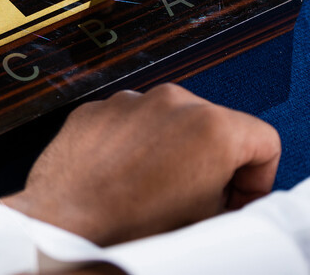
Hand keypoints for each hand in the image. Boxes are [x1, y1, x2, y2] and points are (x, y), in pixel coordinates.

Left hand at [2, 84, 279, 245]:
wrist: (65, 223)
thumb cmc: (128, 225)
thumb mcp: (206, 217)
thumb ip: (227, 194)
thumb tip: (224, 191)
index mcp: (212, 127)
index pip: (261, 140)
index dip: (252, 178)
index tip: (235, 196)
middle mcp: (171, 103)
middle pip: (214, 125)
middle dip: (208, 160)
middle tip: (193, 197)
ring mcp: (129, 101)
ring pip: (167, 120)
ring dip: (167, 148)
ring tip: (149, 188)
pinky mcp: (95, 108)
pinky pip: (127, 121)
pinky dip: (129, 143)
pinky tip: (120, 176)